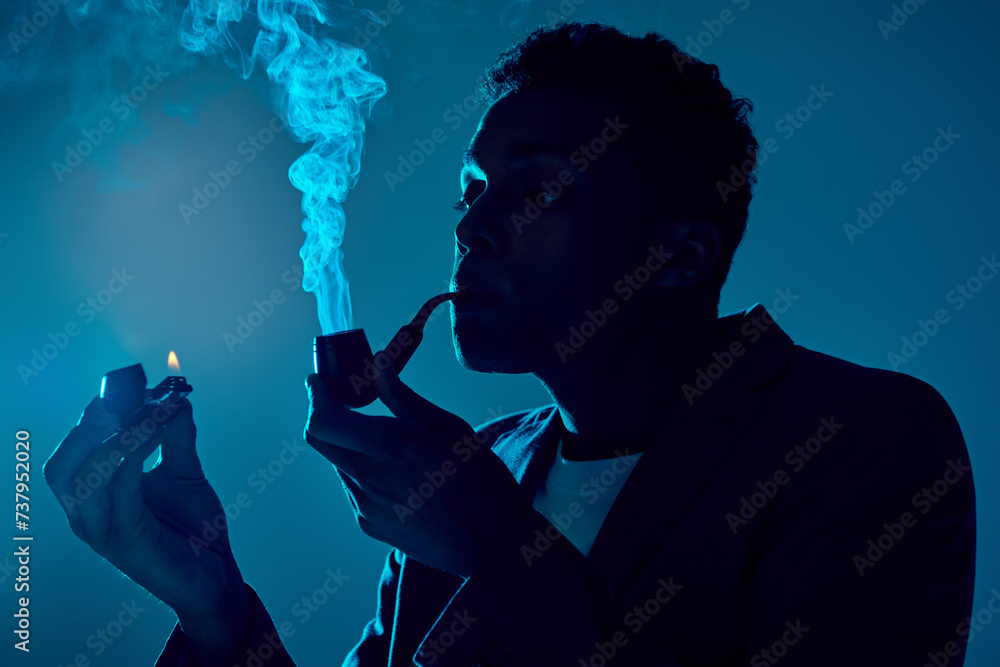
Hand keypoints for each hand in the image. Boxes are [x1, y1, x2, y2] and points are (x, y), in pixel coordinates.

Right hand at [44, 396, 250, 658]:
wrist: (216, 574)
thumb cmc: (192, 527)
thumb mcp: (184, 471)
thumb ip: (176, 435)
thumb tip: (176, 396)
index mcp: (93, 496)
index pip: (76, 447)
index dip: (98, 410)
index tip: (133, 379)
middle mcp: (87, 516)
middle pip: (62, 464)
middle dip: (92, 422)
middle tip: (132, 391)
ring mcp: (103, 531)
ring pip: (85, 476)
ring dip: (119, 433)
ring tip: (155, 408)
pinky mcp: (126, 541)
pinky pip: (119, 491)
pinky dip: (134, 454)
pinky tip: (158, 431)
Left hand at [304, 358, 533, 576]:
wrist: (491, 545)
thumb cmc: (481, 482)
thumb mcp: (450, 429)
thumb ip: (404, 398)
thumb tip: (379, 365)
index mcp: (391, 447)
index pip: (325, 421)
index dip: (317, 397)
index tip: (320, 383)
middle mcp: (370, 478)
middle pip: (319, 440)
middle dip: (326, 416)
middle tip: (343, 402)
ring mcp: (366, 506)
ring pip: (338, 463)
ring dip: (350, 446)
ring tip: (391, 445)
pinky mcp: (369, 525)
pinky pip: (354, 488)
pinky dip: (365, 472)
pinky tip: (400, 475)